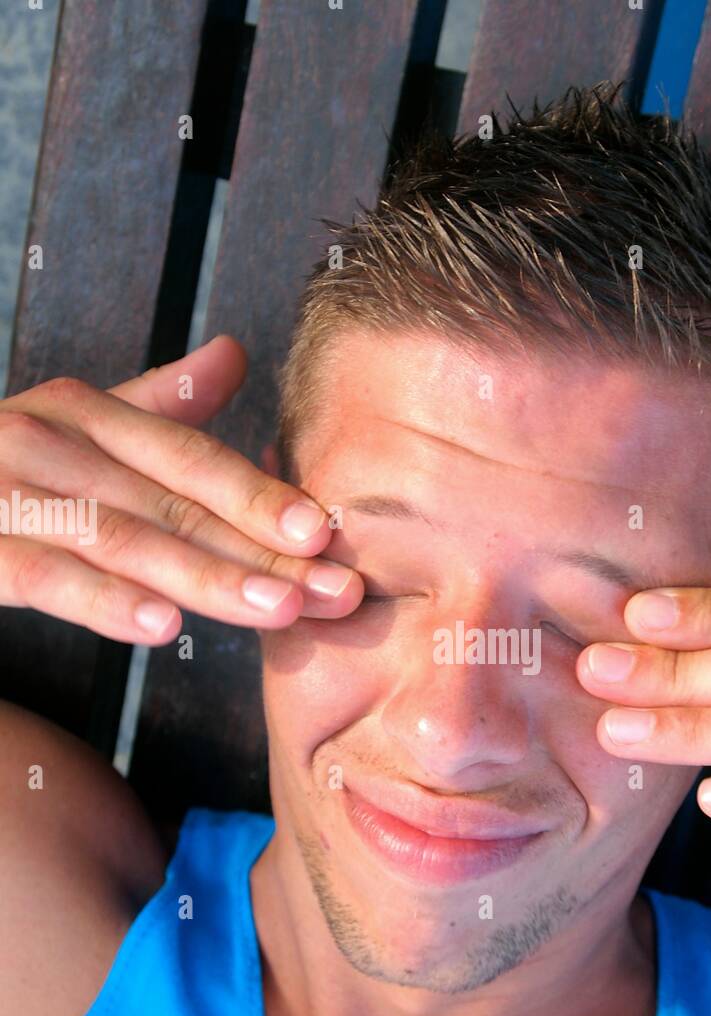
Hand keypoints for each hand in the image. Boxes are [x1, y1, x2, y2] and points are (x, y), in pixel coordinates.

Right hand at [0, 335, 362, 643]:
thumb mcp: (72, 431)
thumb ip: (153, 409)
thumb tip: (234, 355)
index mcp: (80, 413)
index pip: (191, 461)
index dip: (263, 497)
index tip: (331, 535)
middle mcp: (46, 439)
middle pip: (175, 504)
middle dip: (264, 551)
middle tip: (339, 593)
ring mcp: (4, 490)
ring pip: (124, 539)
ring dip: (207, 578)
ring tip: (278, 611)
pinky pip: (44, 574)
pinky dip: (101, 600)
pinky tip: (159, 626)